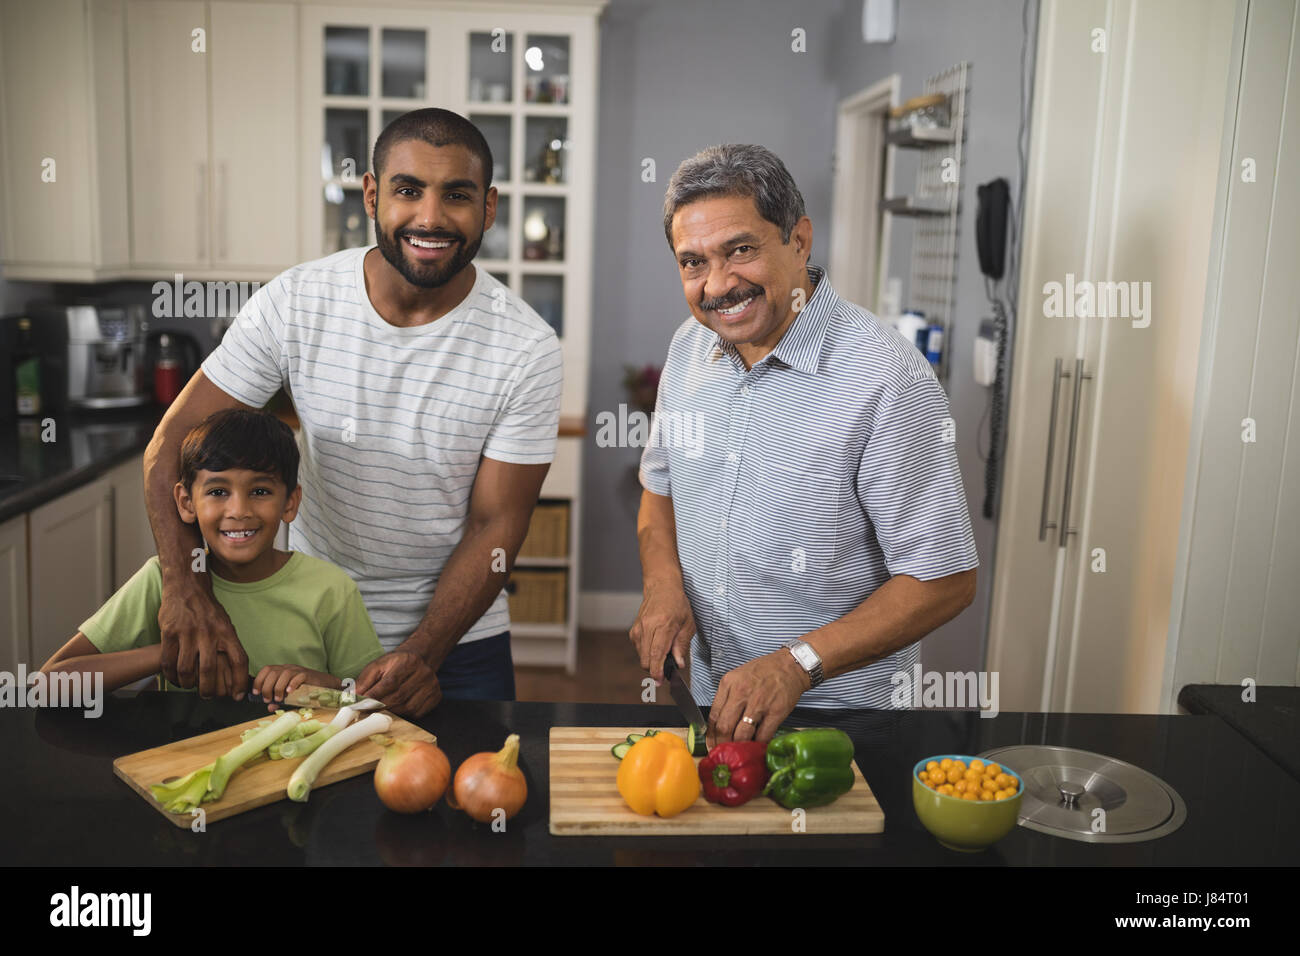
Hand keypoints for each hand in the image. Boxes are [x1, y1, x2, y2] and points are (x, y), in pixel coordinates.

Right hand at [158, 582, 248, 699]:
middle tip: (207, 696)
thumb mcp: (225, 624)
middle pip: (209, 671)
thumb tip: (237, 671)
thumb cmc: (208, 610)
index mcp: (227, 631)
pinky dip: (171, 675)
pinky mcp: (169, 632)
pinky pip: (168, 662)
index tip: (237, 696)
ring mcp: (188, 632)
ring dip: (187, 684)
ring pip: (186, 669)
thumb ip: (229, 645)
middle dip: (208, 690)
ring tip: (189, 686)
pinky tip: (174, 678)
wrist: (187, 586)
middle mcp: (209, 633)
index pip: (239, 660)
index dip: (240, 681)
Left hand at [252, 665, 333, 710]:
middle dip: (267, 687)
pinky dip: (292, 684)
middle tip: (267, 699)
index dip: (259, 680)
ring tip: (278, 698)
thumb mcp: (290, 695)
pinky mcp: (308, 675)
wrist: (325, 685)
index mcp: (282, 670)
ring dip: (278, 687)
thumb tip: (270, 707)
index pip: (266, 669)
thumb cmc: (306, 689)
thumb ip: (280, 700)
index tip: (256, 692)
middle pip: (273, 672)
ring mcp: (298, 670)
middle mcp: (289, 668)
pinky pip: (298, 677)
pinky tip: (290, 692)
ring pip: (284, 674)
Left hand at [354, 651, 440, 718]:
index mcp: (408, 662)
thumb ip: (363, 680)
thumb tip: (352, 697)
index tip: (360, 706)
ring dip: (391, 712)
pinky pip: (417, 712)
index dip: (374, 697)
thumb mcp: (377, 666)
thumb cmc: (394, 664)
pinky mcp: (436, 696)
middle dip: (380, 707)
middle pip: (398, 697)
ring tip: (381, 710)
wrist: (420, 659)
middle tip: (366, 712)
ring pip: (407, 707)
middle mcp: (423, 673)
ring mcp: (432, 686)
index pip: (389, 683)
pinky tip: (398, 708)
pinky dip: (404, 714)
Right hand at [629, 580, 696, 683]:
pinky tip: (656, 644)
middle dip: (655, 669)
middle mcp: (647, 627)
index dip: (657, 671)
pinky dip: (647, 652)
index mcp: (663, 625)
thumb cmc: (677, 604)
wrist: (661, 588)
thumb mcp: (688, 624)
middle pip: (646, 659)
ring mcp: (638, 629)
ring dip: (652, 660)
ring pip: (641, 656)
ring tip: (664, 652)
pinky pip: (639, 649)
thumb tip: (679, 663)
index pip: (657, 653)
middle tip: (666, 670)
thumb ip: (682, 645)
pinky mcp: (633, 630)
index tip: (660, 681)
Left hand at [707, 650, 809, 747]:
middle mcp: (741, 692)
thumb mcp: (738, 677)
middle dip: (722, 744)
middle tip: (724, 753)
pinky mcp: (776, 712)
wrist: (790, 666)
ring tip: (739, 752)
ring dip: (739, 747)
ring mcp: (759, 703)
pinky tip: (756, 746)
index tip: (711, 745)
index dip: (710, 736)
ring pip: (742, 735)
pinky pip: (763, 736)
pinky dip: (758, 745)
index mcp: (728, 684)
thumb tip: (719, 725)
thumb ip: (727, 697)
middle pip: (724, 727)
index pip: (713, 716)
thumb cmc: (764, 672)